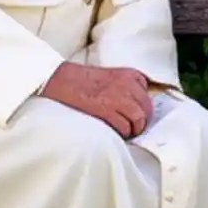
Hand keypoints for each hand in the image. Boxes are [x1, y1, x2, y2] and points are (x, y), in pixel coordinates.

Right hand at [39, 63, 154, 138]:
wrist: (60, 79)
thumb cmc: (81, 79)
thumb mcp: (109, 76)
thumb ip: (124, 87)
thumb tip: (134, 105)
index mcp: (128, 74)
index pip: (147, 93)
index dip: (142, 106)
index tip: (137, 113)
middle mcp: (127, 84)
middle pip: (147, 108)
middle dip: (142, 120)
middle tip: (135, 127)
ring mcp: (117, 97)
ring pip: (138, 119)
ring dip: (134, 129)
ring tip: (127, 132)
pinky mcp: (106, 110)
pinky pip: (124, 126)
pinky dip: (122, 133)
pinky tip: (116, 132)